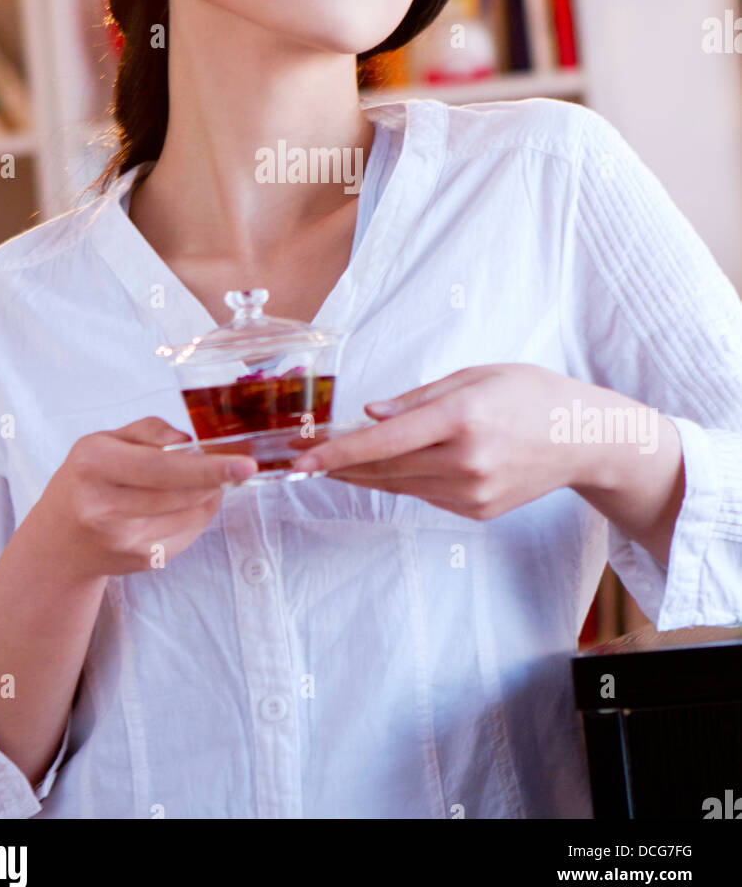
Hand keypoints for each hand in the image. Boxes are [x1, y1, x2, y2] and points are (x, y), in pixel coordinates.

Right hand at [38, 416, 257, 581]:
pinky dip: (196, 514)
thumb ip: (148, 431)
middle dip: (216, 478)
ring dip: (208, 495)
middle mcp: (104, 508)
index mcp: (94, 466)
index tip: (245, 466)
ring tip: (197, 481)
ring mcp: (123, 541)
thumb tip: (189, 442)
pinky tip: (179, 505)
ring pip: (192, 514)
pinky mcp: (141, 560)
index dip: (208, 468)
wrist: (59, 541)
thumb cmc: (86, 479)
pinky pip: (189, 533)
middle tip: (235, 465)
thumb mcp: (103, 440)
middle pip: (182, 494)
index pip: (161, 468)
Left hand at [299, 364, 642, 520]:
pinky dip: (403, 480)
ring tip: (333, 463)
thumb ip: (418, 398)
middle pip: (384, 468)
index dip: (338, 452)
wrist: (583, 438)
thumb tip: (371, 413)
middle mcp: (465, 461)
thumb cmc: (531, 394)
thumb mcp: (475, 376)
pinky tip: (390, 467)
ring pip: (400, 486)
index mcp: (461, 418)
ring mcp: (472, 492)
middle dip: (339, 464)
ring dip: (364, 475)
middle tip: (302, 459)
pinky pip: (425, 494)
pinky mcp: (477, 511)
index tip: (303, 459)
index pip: (384, 441)